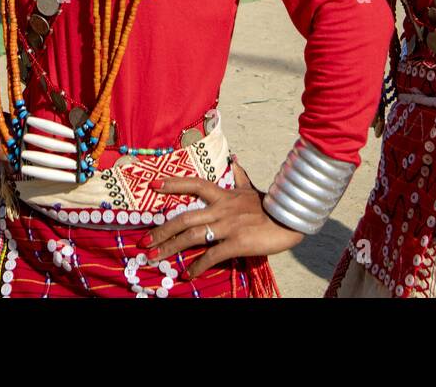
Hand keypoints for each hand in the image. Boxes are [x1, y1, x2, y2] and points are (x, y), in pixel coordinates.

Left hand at [144, 163, 302, 275]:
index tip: (152, 185)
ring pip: (192, 237)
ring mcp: (228, 226)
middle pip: (184, 218)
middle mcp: (222, 208)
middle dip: (161, 231)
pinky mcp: (237, 243)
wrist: (292, 218)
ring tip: (153, 258)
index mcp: (224, 195)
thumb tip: (234, 160)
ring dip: (169, 248)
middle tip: (143, 241)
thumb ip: (240, 177)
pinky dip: (197, 265)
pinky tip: (188, 274)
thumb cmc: (271, 205)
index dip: (173, 184)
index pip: (194, 184)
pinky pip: (212, 255)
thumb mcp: (252, 189)